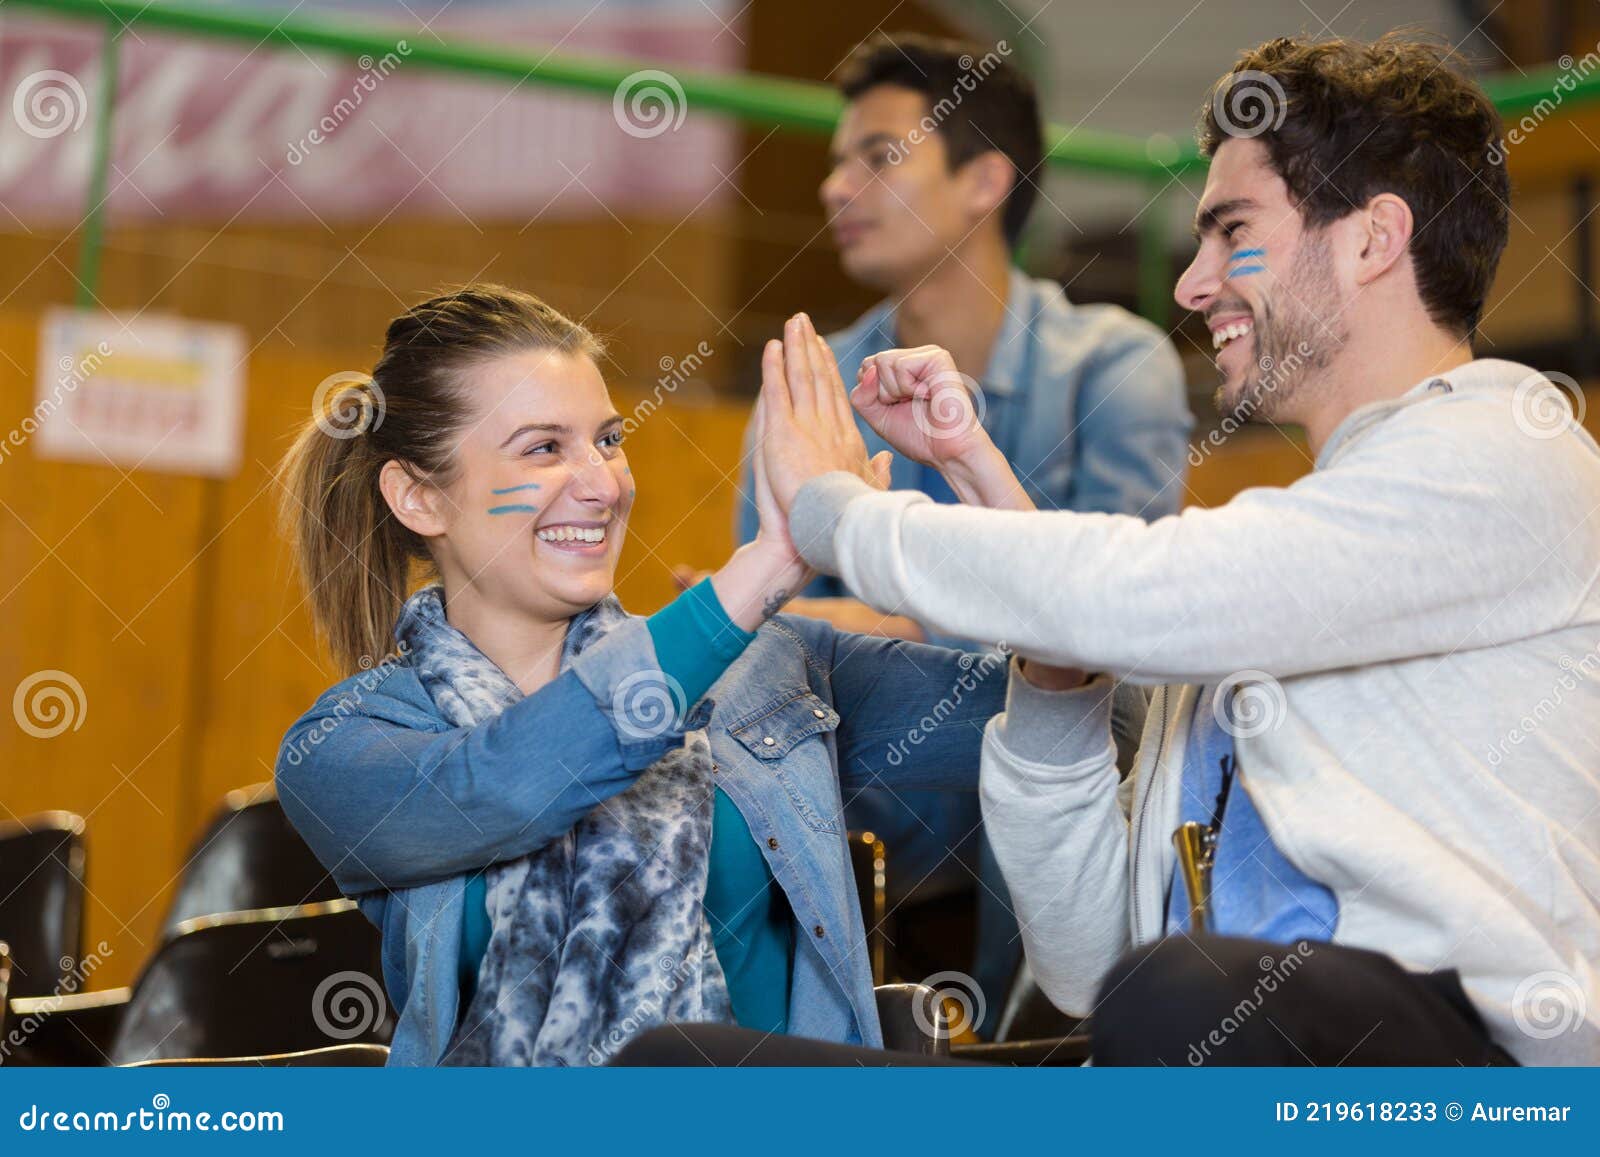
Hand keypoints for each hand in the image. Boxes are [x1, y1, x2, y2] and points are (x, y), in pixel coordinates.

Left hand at [759, 313, 890, 514]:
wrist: (830, 532)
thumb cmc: (849, 521)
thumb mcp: (869, 493)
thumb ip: (878, 472)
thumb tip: (887, 459)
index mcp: (848, 441)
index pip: (837, 397)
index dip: (829, 369)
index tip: (823, 349)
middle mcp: (829, 427)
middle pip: (820, 379)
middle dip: (812, 347)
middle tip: (804, 323)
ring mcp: (806, 427)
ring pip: (802, 377)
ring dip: (796, 347)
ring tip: (793, 323)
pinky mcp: (782, 432)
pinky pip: (777, 390)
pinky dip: (773, 367)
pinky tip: (772, 347)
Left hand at [851, 346, 993, 470]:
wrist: (948, 451)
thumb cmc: (919, 436)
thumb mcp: (878, 417)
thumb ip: (862, 396)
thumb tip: (867, 370)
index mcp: (902, 368)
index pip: (866, 368)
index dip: (873, 395)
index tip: (898, 408)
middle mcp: (914, 357)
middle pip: (871, 363)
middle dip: (882, 393)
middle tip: (909, 405)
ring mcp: (926, 355)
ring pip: (882, 361)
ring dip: (896, 391)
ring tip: (920, 400)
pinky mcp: (937, 357)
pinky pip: (900, 365)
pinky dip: (908, 387)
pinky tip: (928, 395)